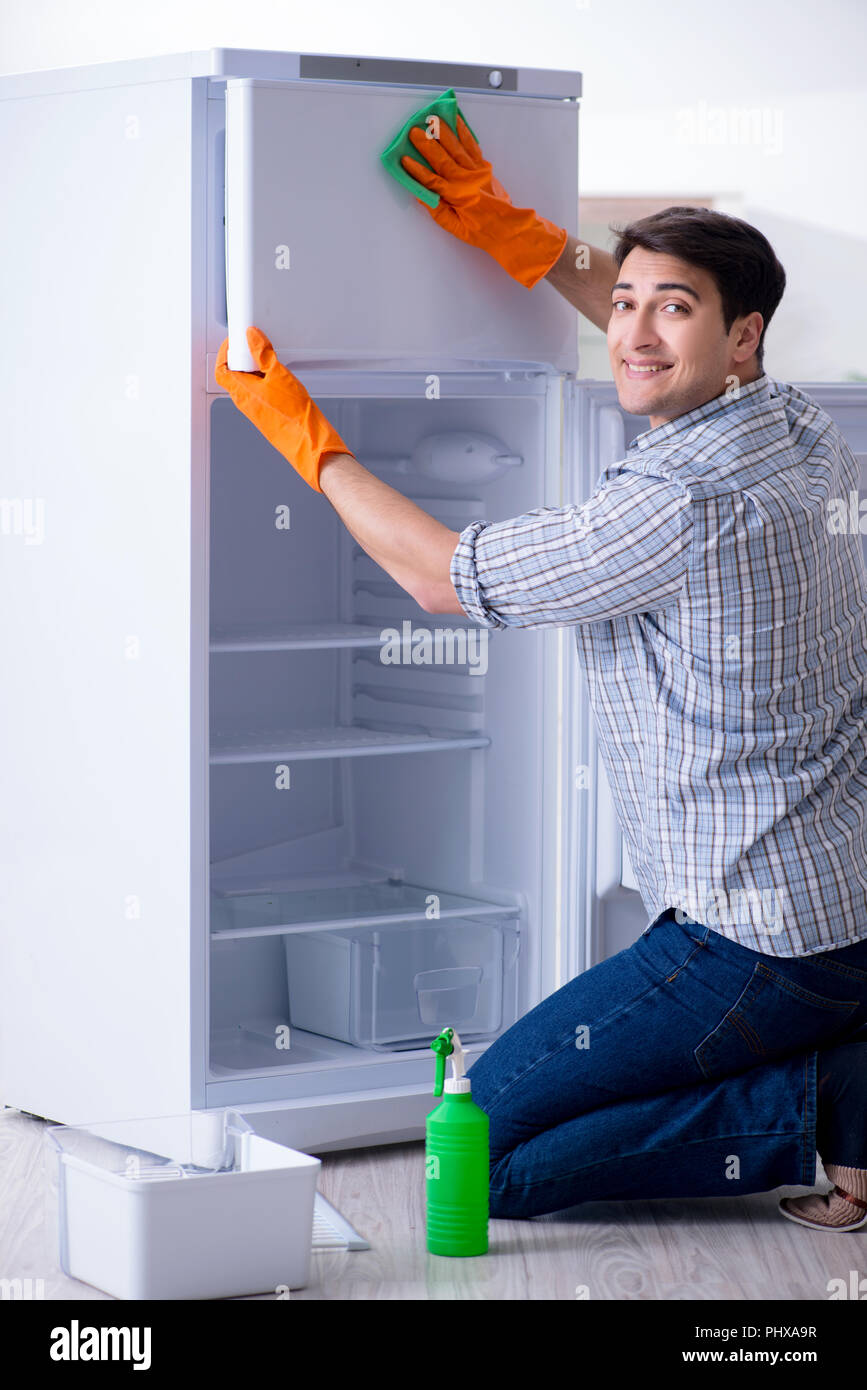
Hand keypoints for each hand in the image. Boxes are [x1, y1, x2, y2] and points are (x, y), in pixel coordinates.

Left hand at [214, 327, 354, 492]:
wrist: (310, 442)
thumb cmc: (294, 416)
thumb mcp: (279, 375)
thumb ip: (263, 353)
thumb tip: (252, 337)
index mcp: (241, 392)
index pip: (221, 369)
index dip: (225, 352)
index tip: (237, 340)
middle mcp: (245, 402)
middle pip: (233, 374)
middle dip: (243, 357)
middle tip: (256, 346)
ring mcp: (255, 409)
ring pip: (247, 383)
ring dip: (256, 368)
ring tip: (270, 360)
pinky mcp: (267, 414)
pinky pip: (259, 392)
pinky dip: (265, 380)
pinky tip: (279, 376)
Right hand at [399, 113, 567, 289]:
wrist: (508, 226)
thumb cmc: (480, 231)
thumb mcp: (455, 228)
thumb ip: (437, 212)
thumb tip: (421, 196)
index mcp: (457, 197)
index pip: (432, 182)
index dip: (417, 171)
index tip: (404, 160)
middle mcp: (466, 180)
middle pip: (443, 159)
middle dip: (427, 145)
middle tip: (414, 131)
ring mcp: (476, 170)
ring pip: (457, 148)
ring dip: (443, 132)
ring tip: (432, 119)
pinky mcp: (484, 166)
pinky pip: (472, 145)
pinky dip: (464, 131)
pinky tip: (457, 120)